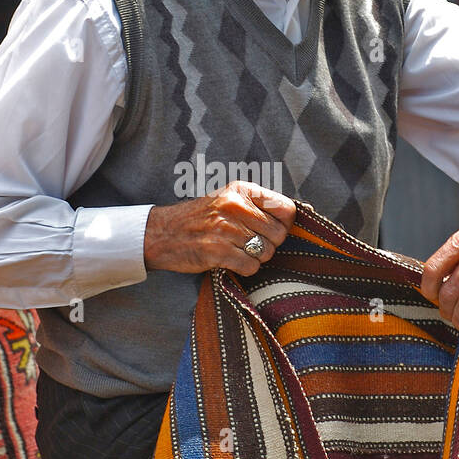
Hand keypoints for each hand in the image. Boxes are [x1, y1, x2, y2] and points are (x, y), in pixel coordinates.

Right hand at [143, 180, 296, 276]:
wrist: (161, 233)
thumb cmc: (200, 218)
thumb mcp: (228, 199)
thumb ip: (258, 205)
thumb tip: (297, 215)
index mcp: (241, 190)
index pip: (286, 209)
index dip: (285, 224)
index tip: (272, 230)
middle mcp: (235, 206)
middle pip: (279, 234)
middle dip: (269, 244)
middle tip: (249, 244)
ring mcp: (226, 229)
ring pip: (266, 252)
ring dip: (255, 257)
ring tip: (237, 251)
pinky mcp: (217, 251)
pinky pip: (251, 266)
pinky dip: (244, 268)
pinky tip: (230, 261)